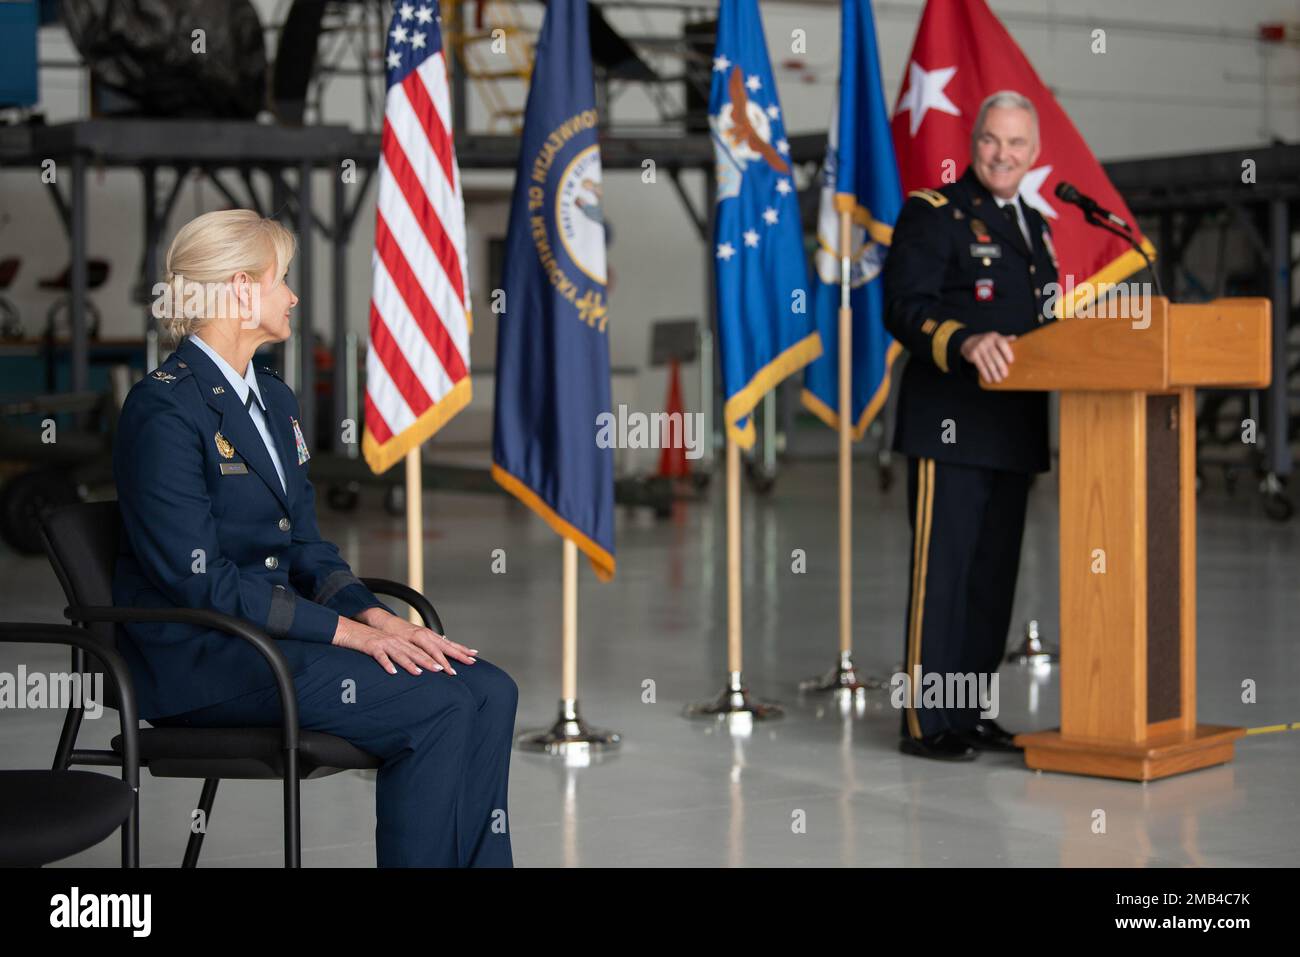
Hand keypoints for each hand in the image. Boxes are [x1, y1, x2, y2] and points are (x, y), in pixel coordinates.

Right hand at [333, 611, 476, 676]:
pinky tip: (393, 673)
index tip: (463, 659)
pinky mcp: (373, 647)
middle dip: (435, 660)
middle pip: (421, 651)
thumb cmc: (374, 642)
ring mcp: (387, 642)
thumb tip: (425, 663)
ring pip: (403, 653)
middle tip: (449, 671)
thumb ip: (409, 652)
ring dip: (414, 662)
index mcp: (407, 640)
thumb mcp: (394, 646)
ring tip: (425, 672)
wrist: (351, 631)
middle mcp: (400, 640)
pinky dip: (387, 664)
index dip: (448, 653)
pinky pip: (381, 657)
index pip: (431, 647)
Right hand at [960, 331, 1016, 383]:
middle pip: (995, 355)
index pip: (1002, 343)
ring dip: (994, 373)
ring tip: (998, 380)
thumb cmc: (988, 343)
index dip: (1007, 352)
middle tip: (1005, 375)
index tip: (1011, 361)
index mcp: (994, 337)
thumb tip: (1015, 338)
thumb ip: (1004, 339)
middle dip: (1001, 366)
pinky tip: (989, 379)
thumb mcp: (995, 338)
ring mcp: (979, 347)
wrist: (969, 342)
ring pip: (988, 362)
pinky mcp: (973, 354)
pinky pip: (980, 366)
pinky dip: (985, 374)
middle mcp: (986, 341)